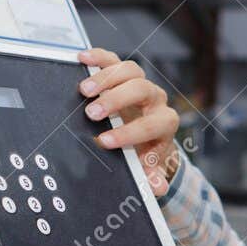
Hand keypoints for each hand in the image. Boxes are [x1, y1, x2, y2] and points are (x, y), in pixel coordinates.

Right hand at [76, 47, 181, 194]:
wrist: (148, 134)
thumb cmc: (146, 150)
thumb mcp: (149, 166)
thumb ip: (152, 176)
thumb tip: (157, 188)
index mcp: (164, 122)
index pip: (151, 124)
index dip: (128, 133)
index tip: (104, 141)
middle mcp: (155, 99)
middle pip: (141, 89)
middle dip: (116, 100)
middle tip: (92, 113)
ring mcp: (140, 83)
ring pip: (129, 70)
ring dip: (106, 78)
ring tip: (84, 91)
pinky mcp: (124, 73)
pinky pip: (114, 59)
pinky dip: (99, 57)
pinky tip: (82, 59)